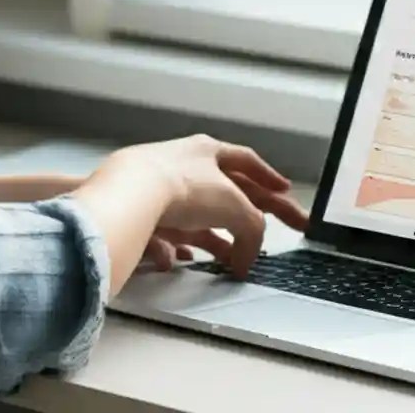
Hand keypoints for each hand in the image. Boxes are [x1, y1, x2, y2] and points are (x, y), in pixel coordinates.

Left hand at [105, 135, 308, 277]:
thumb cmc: (183, 187)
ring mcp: (162, 189)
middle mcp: (185, 167)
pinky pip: (169, 234)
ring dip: (218, 240)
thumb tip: (246, 258)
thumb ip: (252, 230)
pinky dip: (181, 249)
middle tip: (264, 239)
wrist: (130, 195)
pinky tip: (186, 261)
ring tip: (233, 262)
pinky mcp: (143, 213)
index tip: (284, 193)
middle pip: (226, 194)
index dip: (269, 178)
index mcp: (209, 152)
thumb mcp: (235, 206)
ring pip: (198, 218)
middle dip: (247, 219)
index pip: (247, 162)